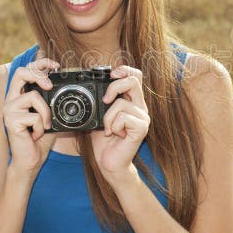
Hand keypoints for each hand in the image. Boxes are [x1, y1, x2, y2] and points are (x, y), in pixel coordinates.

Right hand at [2, 58, 59, 180]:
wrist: (30, 160)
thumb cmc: (40, 138)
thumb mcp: (50, 115)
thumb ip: (53, 101)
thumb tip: (68, 87)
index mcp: (20, 95)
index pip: (26, 70)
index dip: (40, 63)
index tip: (55, 65)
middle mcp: (11, 99)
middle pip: (21, 72)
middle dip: (39, 74)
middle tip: (50, 86)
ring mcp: (9, 109)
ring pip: (33, 97)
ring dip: (46, 113)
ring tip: (44, 126)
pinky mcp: (10, 120)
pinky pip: (34, 116)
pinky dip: (41, 126)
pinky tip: (35, 135)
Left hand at [90, 65, 149, 184]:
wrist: (110, 163)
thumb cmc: (104, 140)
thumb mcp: (99, 115)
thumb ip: (101, 101)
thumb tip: (90, 86)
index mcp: (132, 101)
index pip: (135, 75)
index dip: (123, 70)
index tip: (110, 75)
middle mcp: (140, 107)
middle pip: (133, 81)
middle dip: (114, 87)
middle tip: (105, 100)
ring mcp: (143, 117)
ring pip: (121, 103)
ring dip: (107, 117)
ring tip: (108, 129)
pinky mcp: (141, 128)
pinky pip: (123, 118)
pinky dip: (113, 126)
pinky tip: (114, 135)